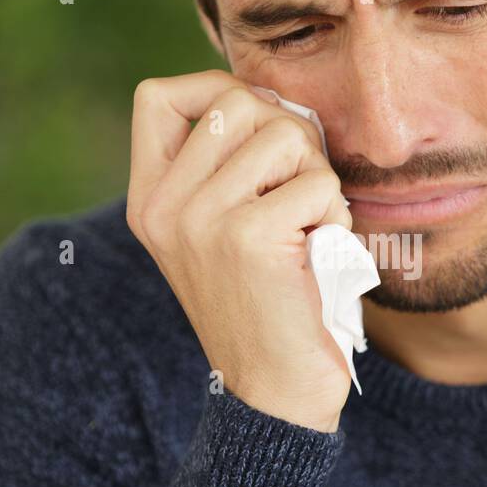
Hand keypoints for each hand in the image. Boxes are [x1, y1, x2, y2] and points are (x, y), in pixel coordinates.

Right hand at [126, 69, 353, 431]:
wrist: (275, 394)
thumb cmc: (271, 302)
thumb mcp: (224, 230)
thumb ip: (227, 165)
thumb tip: (273, 97)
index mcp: (149, 201)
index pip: (157, 97)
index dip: (215, 92)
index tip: (257, 136)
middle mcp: (163, 206)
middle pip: (237, 102)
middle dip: (290, 136)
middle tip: (302, 193)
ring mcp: (200, 220)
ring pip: (284, 134)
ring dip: (317, 178)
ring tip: (310, 228)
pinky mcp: (247, 237)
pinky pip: (317, 183)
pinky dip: (336, 216)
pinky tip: (321, 256)